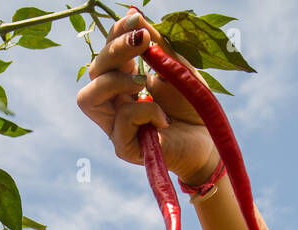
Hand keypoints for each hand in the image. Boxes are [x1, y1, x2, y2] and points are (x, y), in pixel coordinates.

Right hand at [76, 9, 218, 185]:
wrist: (209, 139)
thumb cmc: (193, 104)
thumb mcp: (176, 66)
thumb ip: (157, 45)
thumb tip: (134, 14)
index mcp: (123, 81)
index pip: (106, 55)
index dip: (115, 34)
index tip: (135, 19)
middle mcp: (113, 104)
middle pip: (93, 72)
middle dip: (114, 51)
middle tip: (141, 40)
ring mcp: (115, 127)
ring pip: (88, 98)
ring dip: (115, 81)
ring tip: (143, 81)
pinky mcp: (123, 147)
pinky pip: (123, 119)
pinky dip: (146, 110)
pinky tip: (165, 118)